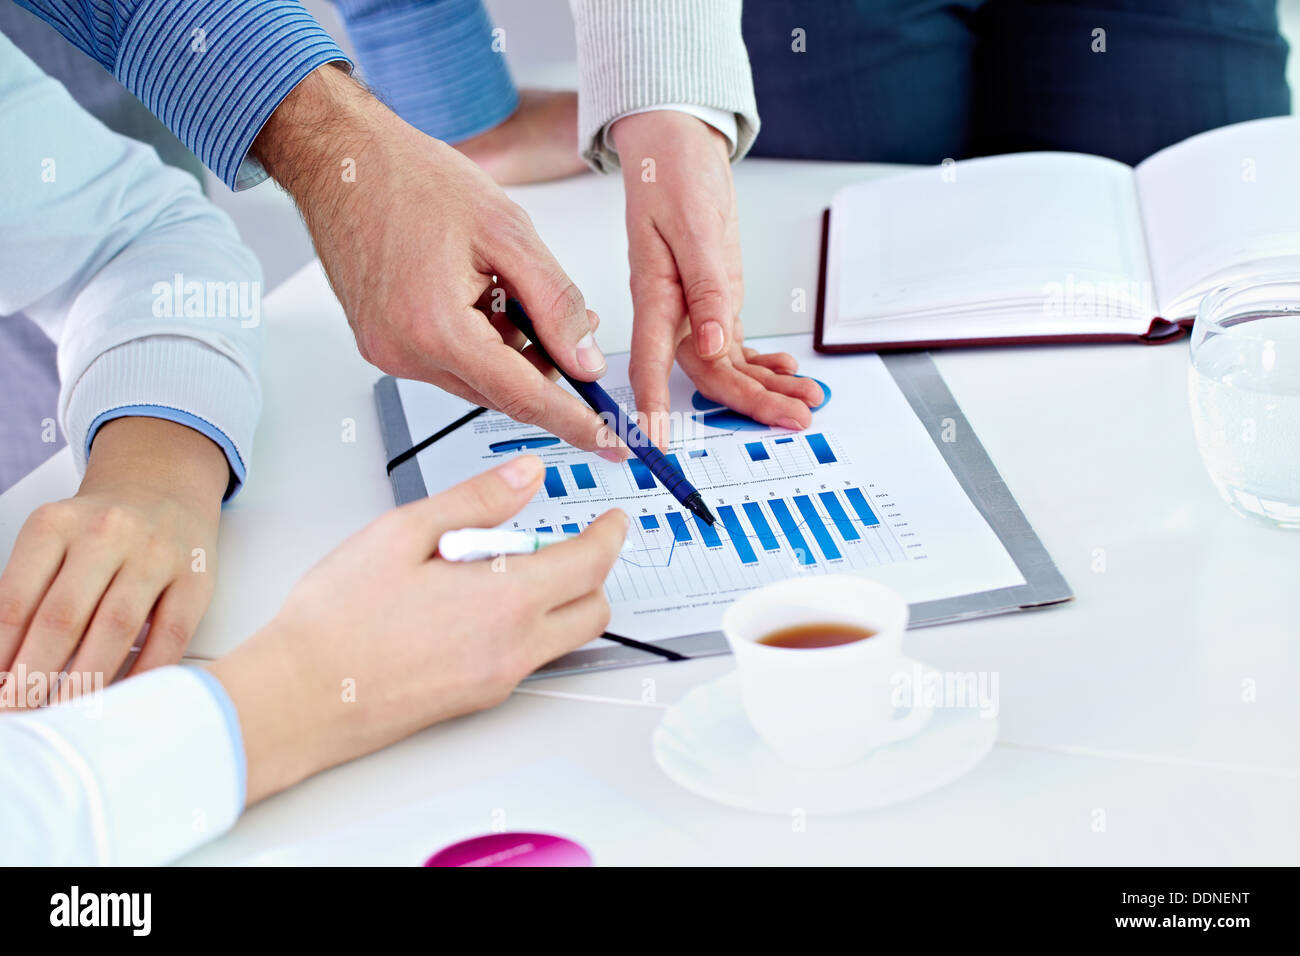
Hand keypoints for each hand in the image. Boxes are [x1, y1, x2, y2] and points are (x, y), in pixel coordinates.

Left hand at [0, 418, 227, 706]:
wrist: (164, 485)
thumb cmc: (101, 527)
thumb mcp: (51, 540)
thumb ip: (28, 592)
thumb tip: (5, 667)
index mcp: (57, 524)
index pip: (17, 602)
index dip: (0, 656)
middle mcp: (107, 533)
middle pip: (62, 617)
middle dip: (35, 677)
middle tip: (20, 715)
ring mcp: (156, 554)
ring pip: (115, 627)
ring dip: (85, 682)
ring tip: (64, 715)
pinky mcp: (196, 578)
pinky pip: (170, 635)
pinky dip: (145, 672)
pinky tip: (124, 696)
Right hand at [209, 455, 626, 804]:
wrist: (299, 697)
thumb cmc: (337, 619)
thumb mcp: (404, 532)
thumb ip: (477, 500)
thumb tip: (527, 476)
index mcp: (506, 599)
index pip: (591, 563)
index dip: (611, 534)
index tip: (614, 518)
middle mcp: (515, 647)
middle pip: (593, 609)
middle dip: (591, 571)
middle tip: (552, 540)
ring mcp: (499, 680)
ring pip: (563, 637)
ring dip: (557, 600)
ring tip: (493, 571)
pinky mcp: (479, 700)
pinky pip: (528, 658)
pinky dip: (525, 626)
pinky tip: (469, 605)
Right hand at [253, 65, 622, 457]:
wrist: (343, 160)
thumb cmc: (412, 179)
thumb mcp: (508, 232)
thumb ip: (555, 304)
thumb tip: (585, 360)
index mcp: (435, 329)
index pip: (523, 397)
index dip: (574, 420)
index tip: (609, 440)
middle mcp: (405, 353)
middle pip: (501, 392)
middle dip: (546, 368)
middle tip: (579, 328)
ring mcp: (388, 351)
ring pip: (477, 378)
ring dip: (512, 351)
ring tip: (518, 291)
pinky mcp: (382, 343)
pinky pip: (449, 361)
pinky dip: (480, 341)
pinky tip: (484, 296)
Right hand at [612, 111, 823, 447]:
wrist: (675, 149)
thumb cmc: (672, 177)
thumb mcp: (693, 227)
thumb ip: (704, 289)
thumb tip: (715, 345)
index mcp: (655, 296)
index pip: (654, 363)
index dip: (654, 406)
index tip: (657, 445)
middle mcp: (673, 312)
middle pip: (709, 374)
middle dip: (752, 402)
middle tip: (794, 418)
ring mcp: (695, 310)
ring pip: (728, 366)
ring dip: (767, 388)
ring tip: (806, 403)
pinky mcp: (714, 301)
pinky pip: (735, 348)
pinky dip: (763, 365)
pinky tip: (787, 375)